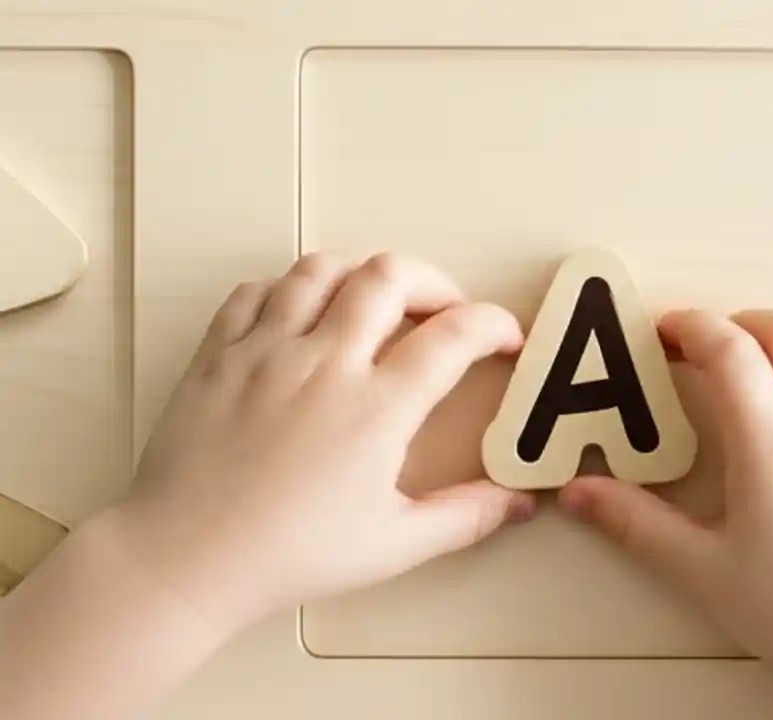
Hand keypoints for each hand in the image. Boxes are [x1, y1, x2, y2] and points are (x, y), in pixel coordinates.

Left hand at [101, 253, 534, 633]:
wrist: (186, 558)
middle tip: (443, 309)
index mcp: (378, 408)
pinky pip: (258, 290)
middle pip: (391, 276)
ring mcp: (267, 350)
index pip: (454, 335)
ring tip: (376, 299)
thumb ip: (464, 517)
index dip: (492, 325)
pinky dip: (291, 288)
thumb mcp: (393, 546)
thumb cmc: (288, 555)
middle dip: (433, 281)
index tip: (502, 337)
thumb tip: (516, 504)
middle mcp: (325, 363)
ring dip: (363, 273)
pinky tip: (303, 313)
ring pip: (324, 268)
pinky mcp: (219, 353)